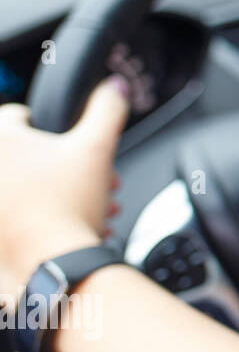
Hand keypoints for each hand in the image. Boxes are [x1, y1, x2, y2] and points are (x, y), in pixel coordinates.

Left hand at [0, 77, 129, 301]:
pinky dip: (32, 220)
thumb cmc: (68, 205)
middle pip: (21, 155)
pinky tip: (60, 228)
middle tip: (80, 178)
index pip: (16, 115)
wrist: (54, 265)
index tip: (64, 143)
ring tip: (80, 206)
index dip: (47, 126)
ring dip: (48, 192)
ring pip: (17, 187)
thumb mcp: (98, 147)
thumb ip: (107, 109)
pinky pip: (12, 218)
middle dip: (55, 165)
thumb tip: (114, 86)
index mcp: (0, 140)